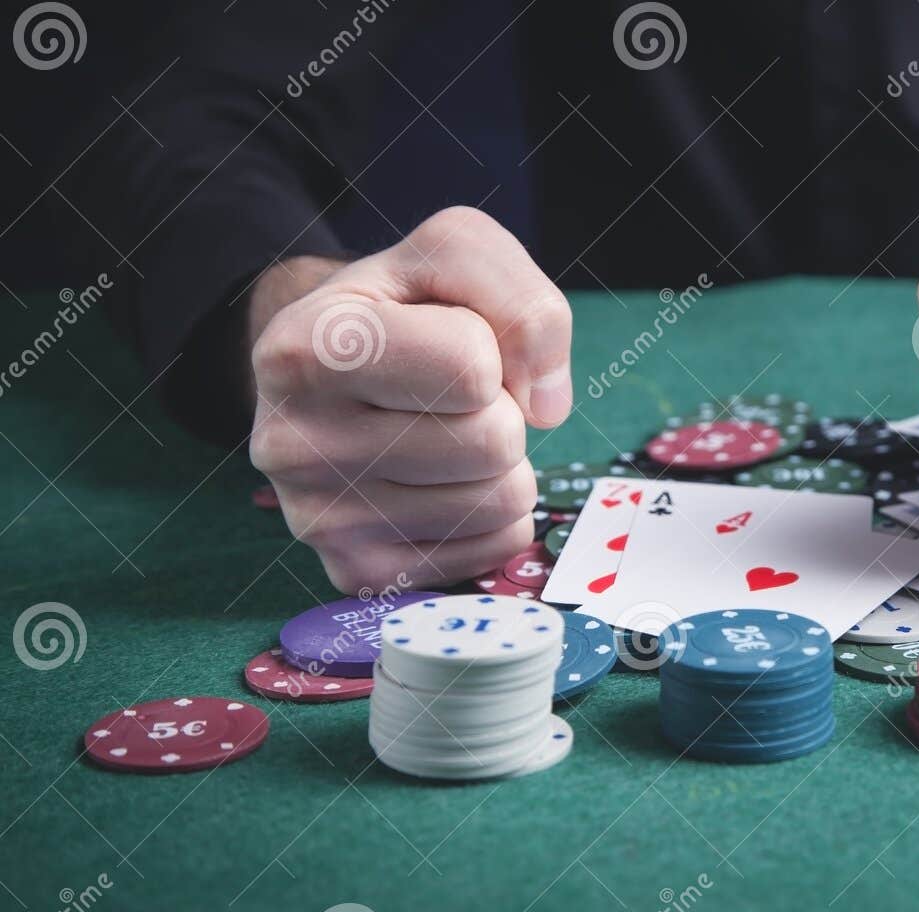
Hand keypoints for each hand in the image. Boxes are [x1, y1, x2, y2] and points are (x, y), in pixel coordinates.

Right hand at [248, 207, 571, 593]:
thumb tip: (547, 406)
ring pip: (502, 501)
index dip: (488, 347)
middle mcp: (295, 444)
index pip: (470, 366)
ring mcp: (322, 523)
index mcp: (303, 350)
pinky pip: (495, 548)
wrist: (322, 370)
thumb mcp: (451, 253)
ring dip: (501, 463)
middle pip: (494, 441)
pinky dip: (493, 513)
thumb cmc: (399, 307)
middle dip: (501, 409)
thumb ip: (521, 299)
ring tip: (445, 434)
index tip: (451, 340)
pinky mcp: (360, 575)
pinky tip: (442, 483)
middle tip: (451, 397)